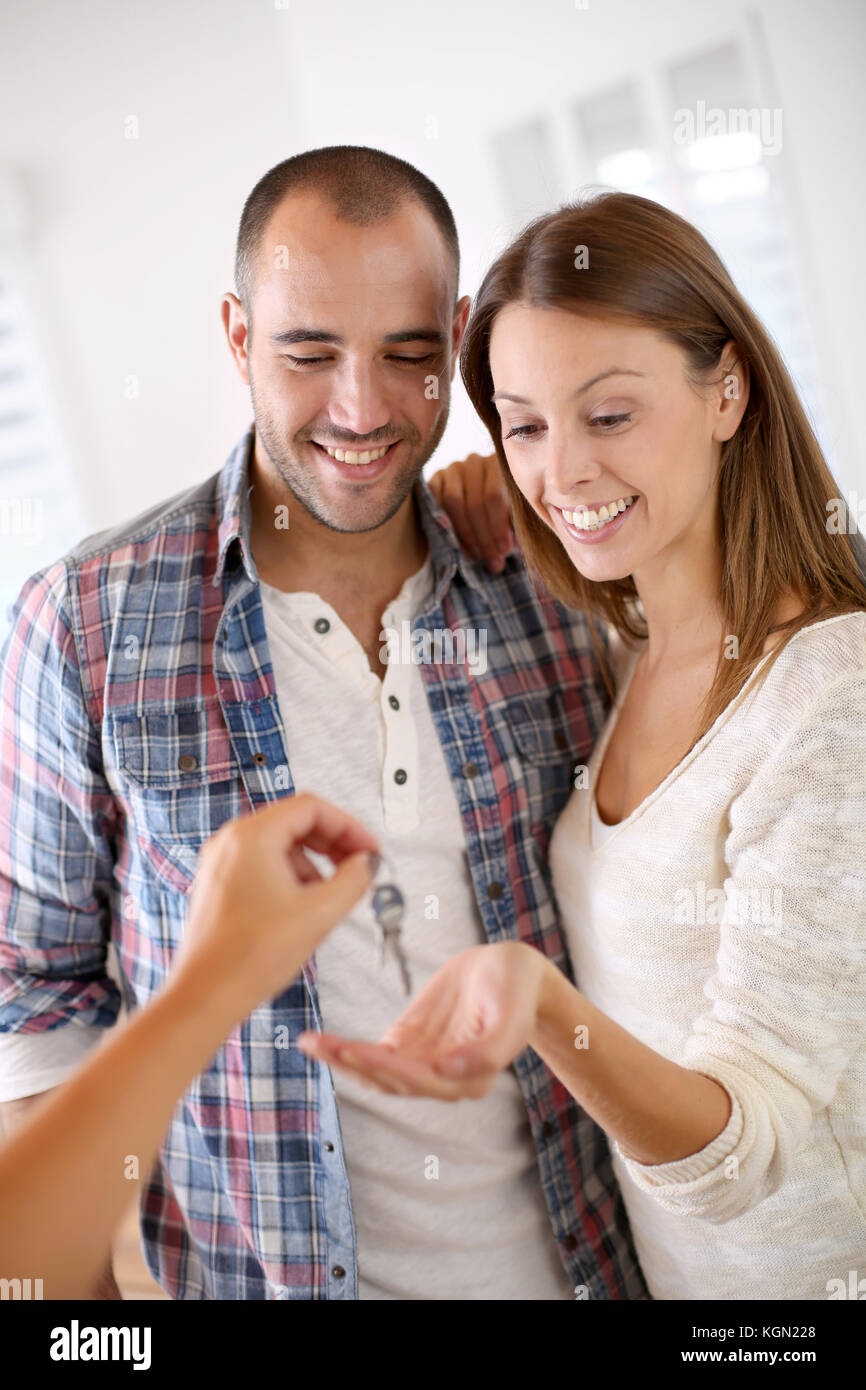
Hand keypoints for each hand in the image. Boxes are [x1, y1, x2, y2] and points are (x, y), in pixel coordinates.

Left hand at [172, 792, 378, 1021]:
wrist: (207, 995)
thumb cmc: (248, 957)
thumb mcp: (319, 914)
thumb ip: (353, 880)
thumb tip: (365, 864)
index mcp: (252, 837)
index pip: (311, 808)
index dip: (348, 826)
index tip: (367, 849)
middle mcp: (231, 842)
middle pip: (295, 822)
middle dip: (332, 843)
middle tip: (357, 866)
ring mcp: (221, 863)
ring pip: (280, 845)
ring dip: (313, 863)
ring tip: (330, 895)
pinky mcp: (219, 885)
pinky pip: (263, 865)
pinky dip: (290, 876)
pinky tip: (303, 906)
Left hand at [297, 941, 549, 1098]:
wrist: (510, 970)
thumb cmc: (516, 989)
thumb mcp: (513, 1014)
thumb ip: (490, 1050)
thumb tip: (448, 1071)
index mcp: (471, 1077)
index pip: (423, 1078)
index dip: (390, 1068)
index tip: (360, 1052)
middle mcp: (443, 1078)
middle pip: (391, 1079)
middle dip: (355, 1063)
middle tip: (324, 1045)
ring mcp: (423, 1062)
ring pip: (375, 1072)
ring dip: (342, 1060)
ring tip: (311, 1044)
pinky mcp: (408, 1044)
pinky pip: (372, 1054)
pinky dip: (345, 1050)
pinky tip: (321, 1042)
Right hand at [428, 451, 514, 572]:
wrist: (483, 491)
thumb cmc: (507, 506)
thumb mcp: (516, 512)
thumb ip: (513, 525)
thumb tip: (506, 549)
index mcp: (500, 464)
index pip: (494, 497)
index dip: (498, 527)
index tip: (504, 552)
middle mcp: (475, 461)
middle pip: (474, 502)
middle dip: (483, 537)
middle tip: (491, 560)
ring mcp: (454, 468)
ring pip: (454, 502)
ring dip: (465, 534)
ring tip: (476, 555)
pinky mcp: (436, 478)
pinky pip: (437, 503)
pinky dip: (448, 526)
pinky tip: (459, 544)